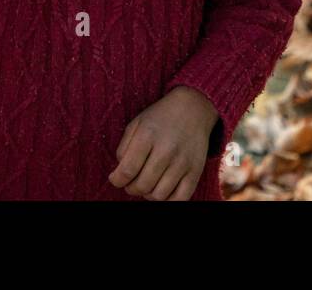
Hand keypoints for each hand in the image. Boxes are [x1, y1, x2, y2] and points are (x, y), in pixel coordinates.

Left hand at [109, 86, 219, 200]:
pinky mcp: (196, 171)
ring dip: (147, 195)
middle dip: (131, 188)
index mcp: (147, 136)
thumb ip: (124, 148)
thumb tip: (119, 174)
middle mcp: (166, 150)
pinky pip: (180, 200)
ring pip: (158, 196)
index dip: (117, 180)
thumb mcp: (137, 124)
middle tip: (131, 182)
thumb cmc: (160, 118)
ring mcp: (182, 162)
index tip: (115, 179)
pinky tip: (161, 190)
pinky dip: (167, 200)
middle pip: (142, 185)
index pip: (127, 170)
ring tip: (146, 184)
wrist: (193, 109)